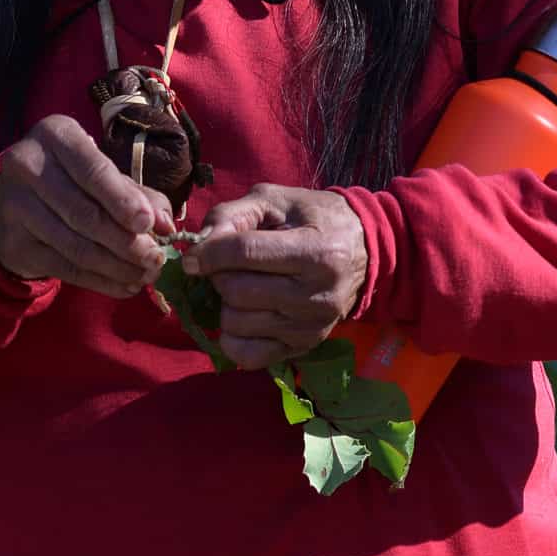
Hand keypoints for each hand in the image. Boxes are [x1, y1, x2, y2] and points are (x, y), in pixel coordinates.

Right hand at [0, 116, 174, 297]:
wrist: (15, 199)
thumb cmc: (72, 178)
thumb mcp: (103, 174)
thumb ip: (138, 195)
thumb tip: (166, 225)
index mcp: (56, 135)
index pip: (93, 171)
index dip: (122, 200)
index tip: (148, 224)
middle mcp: (28, 164)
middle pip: (84, 213)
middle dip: (126, 241)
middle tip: (155, 259)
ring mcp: (15, 204)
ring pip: (75, 245)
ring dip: (116, 266)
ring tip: (144, 275)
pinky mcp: (13, 241)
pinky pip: (64, 267)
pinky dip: (99, 281)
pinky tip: (123, 285)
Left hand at [184, 184, 366, 369]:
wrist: (363, 250)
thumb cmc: (314, 218)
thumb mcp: (275, 200)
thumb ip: (232, 215)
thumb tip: (199, 245)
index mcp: (315, 251)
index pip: (245, 253)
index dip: (208, 253)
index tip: (194, 255)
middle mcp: (317, 295)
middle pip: (237, 291)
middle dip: (219, 276)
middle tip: (227, 267)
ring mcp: (311, 326)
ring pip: (237, 323)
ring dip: (226, 304)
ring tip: (243, 286)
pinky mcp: (304, 346)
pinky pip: (249, 355)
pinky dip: (233, 337)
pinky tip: (243, 314)